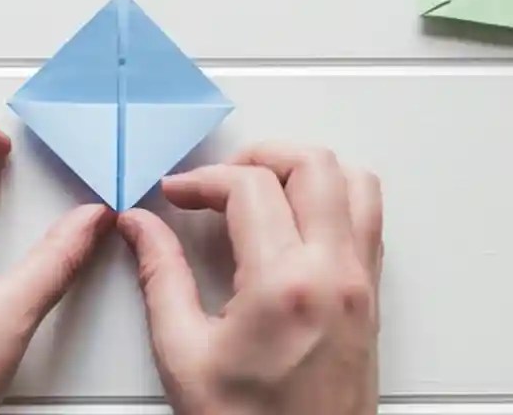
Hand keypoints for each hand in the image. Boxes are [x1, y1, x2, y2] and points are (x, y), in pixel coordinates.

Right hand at [119, 145, 382, 414]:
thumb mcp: (185, 356)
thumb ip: (160, 277)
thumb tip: (140, 226)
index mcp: (286, 285)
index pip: (249, 187)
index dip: (202, 180)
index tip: (175, 195)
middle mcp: (336, 273)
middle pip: (313, 164)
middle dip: (259, 156)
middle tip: (218, 181)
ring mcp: (363, 283)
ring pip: (354, 181)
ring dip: (304, 171)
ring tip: (259, 191)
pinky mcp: (373, 297)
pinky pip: (368, 218)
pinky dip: (333, 199)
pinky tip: (292, 222)